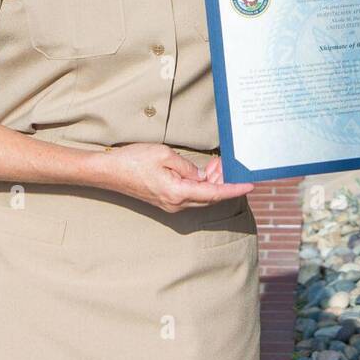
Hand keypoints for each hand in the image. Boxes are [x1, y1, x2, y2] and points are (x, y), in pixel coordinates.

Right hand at [107, 143, 253, 212]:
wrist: (109, 172)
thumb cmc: (134, 160)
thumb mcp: (165, 155)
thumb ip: (188, 167)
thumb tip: (202, 176)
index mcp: (177, 192)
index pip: (214, 193)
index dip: (234, 189)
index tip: (250, 185)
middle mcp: (175, 203)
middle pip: (209, 196)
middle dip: (224, 182)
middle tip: (231, 165)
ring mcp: (170, 204)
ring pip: (200, 196)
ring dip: (211, 182)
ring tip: (217, 165)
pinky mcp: (165, 201)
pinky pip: (189, 195)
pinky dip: (200, 185)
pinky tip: (202, 172)